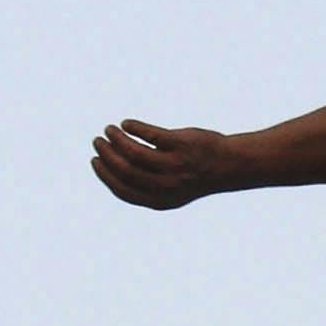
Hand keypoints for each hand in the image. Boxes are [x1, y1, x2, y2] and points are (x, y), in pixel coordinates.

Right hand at [95, 119, 237, 211]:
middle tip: (99, 140)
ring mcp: (175, 165)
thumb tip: (111, 168)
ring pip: (135, 152)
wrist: (229, 165)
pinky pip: (150, 134)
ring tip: (110, 129)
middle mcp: (167, 185)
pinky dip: (133, 128)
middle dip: (107, 154)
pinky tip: (126, 124)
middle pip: (126, 170)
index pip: (123, 190)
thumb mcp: (169, 190)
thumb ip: (144, 186)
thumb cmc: (193, 176)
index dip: (105, 175)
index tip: (95, 160)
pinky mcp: (182, 144)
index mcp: (161, 200)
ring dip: (117, 140)